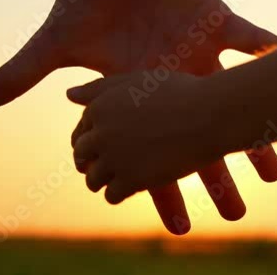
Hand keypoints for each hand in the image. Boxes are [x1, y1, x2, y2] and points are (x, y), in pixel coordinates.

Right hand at [0, 0, 276, 233]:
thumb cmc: (87, 1)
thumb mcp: (54, 43)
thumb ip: (19, 75)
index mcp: (141, 93)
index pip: (153, 150)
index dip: (164, 188)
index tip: (181, 227)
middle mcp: (177, 80)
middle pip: (200, 137)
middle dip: (217, 174)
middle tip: (237, 213)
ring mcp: (202, 53)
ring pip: (235, 95)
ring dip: (253, 126)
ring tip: (275, 168)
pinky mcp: (217, 20)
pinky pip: (249, 34)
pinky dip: (268, 44)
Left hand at [67, 72, 236, 204]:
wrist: (208, 115)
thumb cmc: (180, 93)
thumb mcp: (138, 81)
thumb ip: (100, 88)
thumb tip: (69, 95)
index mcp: (100, 107)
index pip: (81, 130)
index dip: (91, 139)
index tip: (105, 145)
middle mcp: (100, 132)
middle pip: (82, 155)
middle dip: (90, 162)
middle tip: (107, 166)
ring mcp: (113, 158)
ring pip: (93, 179)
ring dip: (104, 181)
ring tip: (122, 179)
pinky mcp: (129, 180)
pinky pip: (111, 195)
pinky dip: (120, 193)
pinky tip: (136, 186)